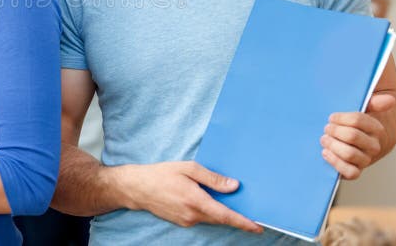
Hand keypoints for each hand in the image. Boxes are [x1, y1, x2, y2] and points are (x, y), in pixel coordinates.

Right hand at [118, 161, 261, 232]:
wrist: (137, 188)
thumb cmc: (162, 174)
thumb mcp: (188, 168)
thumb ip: (212, 178)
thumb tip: (234, 186)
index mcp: (196, 200)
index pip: (225, 215)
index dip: (243, 222)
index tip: (258, 227)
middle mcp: (192, 215)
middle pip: (220, 218)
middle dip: (234, 214)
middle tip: (246, 206)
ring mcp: (186, 221)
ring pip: (211, 218)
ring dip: (219, 211)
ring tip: (222, 198)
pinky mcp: (182, 222)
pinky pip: (201, 218)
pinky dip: (208, 211)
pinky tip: (204, 199)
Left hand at [321, 93, 394, 179]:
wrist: (365, 142)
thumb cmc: (360, 124)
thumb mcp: (366, 110)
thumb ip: (374, 102)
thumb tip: (389, 100)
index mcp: (377, 128)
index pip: (358, 120)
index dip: (341, 118)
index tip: (331, 117)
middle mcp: (373, 145)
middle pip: (352, 136)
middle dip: (335, 130)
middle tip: (327, 128)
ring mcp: (365, 159)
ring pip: (350, 154)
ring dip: (333, 145)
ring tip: (324, 139)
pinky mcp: (356, 170)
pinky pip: (350, 173)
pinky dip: (336, 163)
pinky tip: (326, 152)